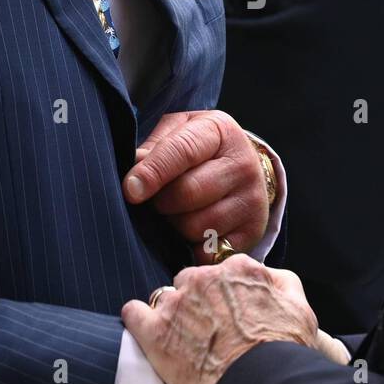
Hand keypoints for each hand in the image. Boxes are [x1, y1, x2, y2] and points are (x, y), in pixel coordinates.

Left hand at [123, 256, 320, 383]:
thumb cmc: (284, 353)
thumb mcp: (300, 309)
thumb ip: (280, 283)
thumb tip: (267, 276)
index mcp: (239, 270)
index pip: (223, 272)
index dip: (225, 294)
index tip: (227, 313)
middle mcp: (204, 278)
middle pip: (191, 282)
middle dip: (196, 302)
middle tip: (208, 332)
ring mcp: (176, 302)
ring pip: (165, 297)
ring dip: (171, 315)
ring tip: (182, 341)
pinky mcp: (154, 331)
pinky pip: (134, 313)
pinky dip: (138, 322)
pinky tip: (148, 336)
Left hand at [124, 111, 272, 258]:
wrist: (245, 167)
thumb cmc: (199, 149)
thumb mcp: (176, 132)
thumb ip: (152, 149)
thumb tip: (132, 180)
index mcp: (219, 131)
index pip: (182, 150)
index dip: (153, 172)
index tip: (130, 190)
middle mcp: (242, 164)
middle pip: (188, 193)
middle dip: (161, 201)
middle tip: (157, 200)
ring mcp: (252, 199)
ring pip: (196, 226)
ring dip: (175, 226)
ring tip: (176, 213)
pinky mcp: (253, 230)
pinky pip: (210, 252)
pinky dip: (192, 247)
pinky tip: (191, 233)